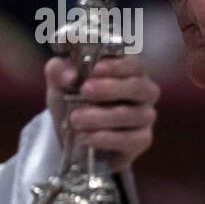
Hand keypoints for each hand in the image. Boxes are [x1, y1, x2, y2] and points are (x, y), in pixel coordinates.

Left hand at [45, 54, 159, 171]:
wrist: (73, 135)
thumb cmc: (73, 100)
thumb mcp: (61, 83)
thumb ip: (59, 71)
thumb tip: (69, 76)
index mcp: (129, 71)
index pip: (133, 64)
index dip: (117, 66)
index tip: (96, 68)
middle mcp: (143, 92)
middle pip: (137, 87)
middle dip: (110, 88)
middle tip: (85, 91)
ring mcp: (145, 117)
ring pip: (131, 115)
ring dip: (101, 117)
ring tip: (75, 119)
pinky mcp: (141, 140)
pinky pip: (130, 140)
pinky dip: (106, 139)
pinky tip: (86, 138)